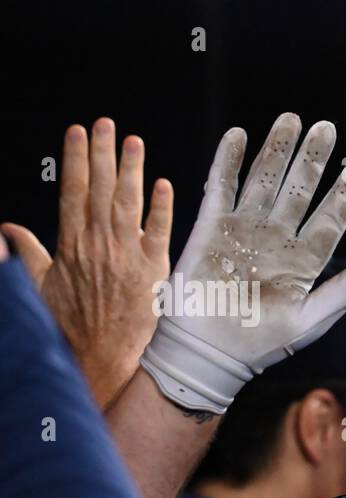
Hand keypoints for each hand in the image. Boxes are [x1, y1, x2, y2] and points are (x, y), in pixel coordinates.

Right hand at [2, 119, 172, 406]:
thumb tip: (5, 230)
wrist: (99, 359)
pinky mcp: (154, 272)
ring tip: (134, 142)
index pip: (73, 191)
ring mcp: (127, 257)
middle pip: (101, 189)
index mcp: (70, 245)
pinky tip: (164, 185)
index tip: (79, 133)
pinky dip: (162, 208)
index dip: (76, 159)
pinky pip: (160, 233)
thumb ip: (27, 253)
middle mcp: (98, 245)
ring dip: (132, 170)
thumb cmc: (70, 326)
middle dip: (104, 153)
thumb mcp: (41, 286)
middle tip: (108, 124)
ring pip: (129, 203)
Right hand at [139, 112, 345, 413]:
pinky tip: (239, 136)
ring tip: (291, 120)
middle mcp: (277, 240)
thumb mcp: (312, 319)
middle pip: (298, 190)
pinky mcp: (210, 229)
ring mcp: (244, 231)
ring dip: (276, 150)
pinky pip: (220, 188)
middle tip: (327, 127)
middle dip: (312, 159)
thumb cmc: (263, 344)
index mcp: (305, 261)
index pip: (331, 218)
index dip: (345, 192)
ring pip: (263, 181)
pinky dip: (228, 162)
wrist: (210, 354)